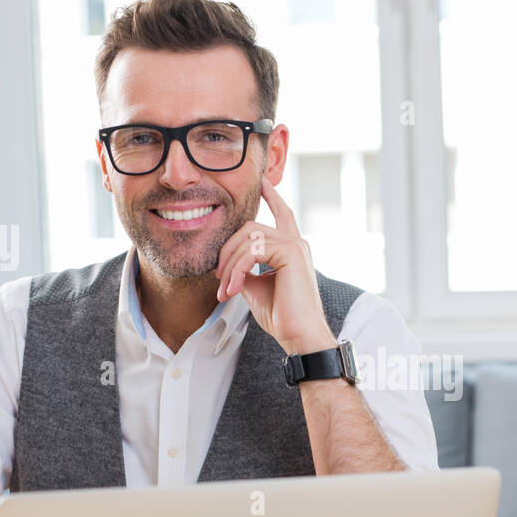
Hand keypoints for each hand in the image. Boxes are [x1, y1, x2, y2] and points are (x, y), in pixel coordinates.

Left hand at [214, 177, 337, 355]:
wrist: (298, 335)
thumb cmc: (281, 316)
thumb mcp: (255, 287)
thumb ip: (244, 268)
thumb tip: (228, 264)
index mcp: (291, 248)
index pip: (281, 213)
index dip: (271, 196)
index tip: (261, 181)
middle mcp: (295, 242)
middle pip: (250, 227)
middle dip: (228, 250)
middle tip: (218, 277)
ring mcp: (295, 245)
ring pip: (248, 238)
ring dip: (229, 264)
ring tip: (225, 290)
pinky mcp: (291, 252)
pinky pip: (252, 250)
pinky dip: (236, 269)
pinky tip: (232, 289)